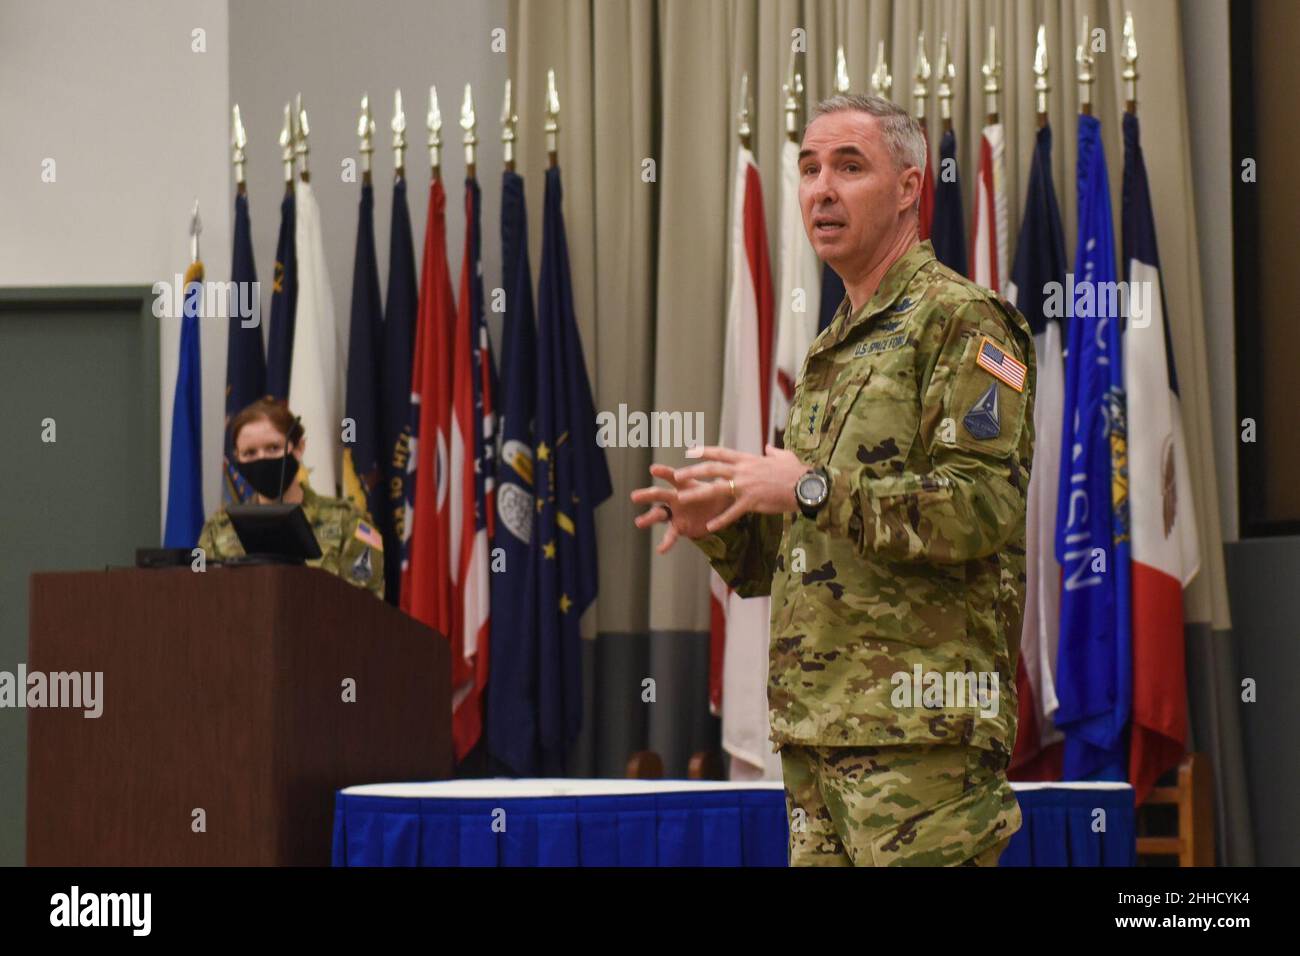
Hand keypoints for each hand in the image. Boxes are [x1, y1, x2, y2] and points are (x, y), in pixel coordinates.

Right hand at [630, 464, 731, 553]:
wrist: (718, 512)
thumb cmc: (717, 494)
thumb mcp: (720, 486)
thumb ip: (721, 479)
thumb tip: (731, 464)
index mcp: (685, 485)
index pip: (673, 477)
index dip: (664, 473)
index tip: (654, 469)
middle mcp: (675, 498)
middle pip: (659, 495)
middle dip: (647, 495)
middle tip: (635, 496)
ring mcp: (674, 513)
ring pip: (659, 514)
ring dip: (649, 518)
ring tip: (639, 522)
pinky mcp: (678, 527)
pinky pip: (671, 534)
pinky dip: (666, 542)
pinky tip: (661, 549)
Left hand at [673, 443, 807, 532]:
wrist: (805, 485)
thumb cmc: (797, 471)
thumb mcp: (784, 456)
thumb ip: (773, 452)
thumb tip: (769, 448)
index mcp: (749, 459)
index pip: (721, 453)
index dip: (704, 451)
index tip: (690, 451)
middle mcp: (744, 470)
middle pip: (712, 468)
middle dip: (693, 471)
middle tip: (677, 475)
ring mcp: (746, 486)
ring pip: (716, 489)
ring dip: (697, 493)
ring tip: (681, 499)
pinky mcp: (752, 501)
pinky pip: (732, 512)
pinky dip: (720, 520)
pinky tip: (709, 527)